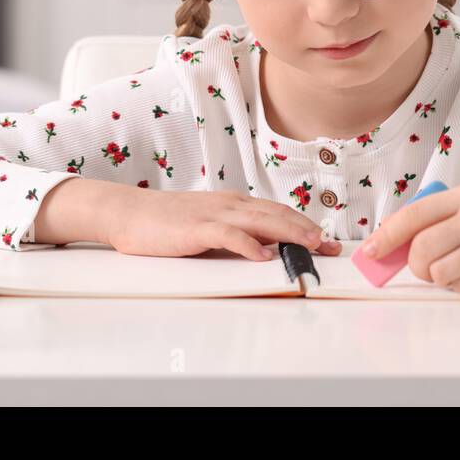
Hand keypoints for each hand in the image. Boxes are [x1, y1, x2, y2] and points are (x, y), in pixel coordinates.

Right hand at [106, 186, 341, 261]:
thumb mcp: (208, 225)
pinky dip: (249, 245)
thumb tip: (265, 249)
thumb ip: (235, 233)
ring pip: (261, 221)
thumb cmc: (166, 223)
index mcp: (234, 204)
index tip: (327, 240)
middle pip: (277, 214)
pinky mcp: (196, 228)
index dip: (305, 224)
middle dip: (308, 229)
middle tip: (331, 246)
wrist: (129, 213)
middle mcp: (230, 204)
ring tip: (312, 245)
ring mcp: (214, 214)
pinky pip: (229, 235)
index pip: (277, 211)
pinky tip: (264, 256)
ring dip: (290, 233)